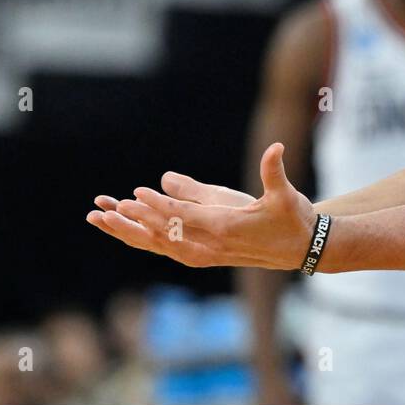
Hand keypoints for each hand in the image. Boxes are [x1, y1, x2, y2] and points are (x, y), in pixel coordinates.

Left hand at [86, 143, 316, 269]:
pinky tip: (127, 232)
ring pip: (159, 245)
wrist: (303, 250)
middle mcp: (211, 246)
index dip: (159, 206)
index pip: (184, 217)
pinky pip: (167, 249)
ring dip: (129, 233)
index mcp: (226, 229)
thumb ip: (273, 170)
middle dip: (131, 223)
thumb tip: (274, 147)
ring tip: (101, 220)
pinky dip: (144, 240)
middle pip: (162, 236)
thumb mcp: (285, 193)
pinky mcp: (206, 257)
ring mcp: (206, 255)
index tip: (135, 194)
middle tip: (101, 211)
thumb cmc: (293, 218)